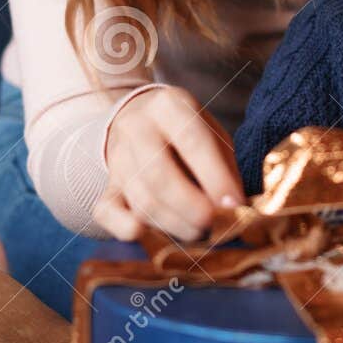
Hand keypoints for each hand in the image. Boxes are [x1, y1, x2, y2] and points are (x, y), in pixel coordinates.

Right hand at [96, 86, 243, 242]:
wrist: (139, 119)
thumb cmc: (187, 133)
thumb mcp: (212, 134)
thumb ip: (224, 168)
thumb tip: (233, 207)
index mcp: (168, 106)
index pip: (193, 142)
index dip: (216, 178)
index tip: (236, 205)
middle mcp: (136, 127)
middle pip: (159, 175)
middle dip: (191, 207)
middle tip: (213, 226)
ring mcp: (117, 158)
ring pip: (142, 199)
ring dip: (174, 224)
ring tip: (199, 232)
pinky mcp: (106, 186)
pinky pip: (108, 212)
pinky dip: (128, 229)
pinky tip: (150, 235)